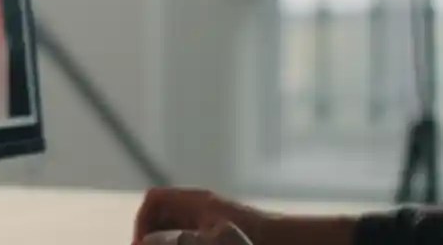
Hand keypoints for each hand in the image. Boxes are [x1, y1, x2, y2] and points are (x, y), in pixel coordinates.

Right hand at [134, 188, 356, 244]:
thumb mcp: (214, 242)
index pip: (154, 200)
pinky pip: (191, 238)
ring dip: (167, 242)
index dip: (142, 223)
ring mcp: (212, 222)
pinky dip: (183, 244)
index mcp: (198, 201)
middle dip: (151, 236)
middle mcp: (202, 208)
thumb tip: (144, 244)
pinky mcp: (223, 236)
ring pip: (175, 230)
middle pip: (162, 215)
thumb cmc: (261, 241)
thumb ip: (176, 242)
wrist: (300, 244)